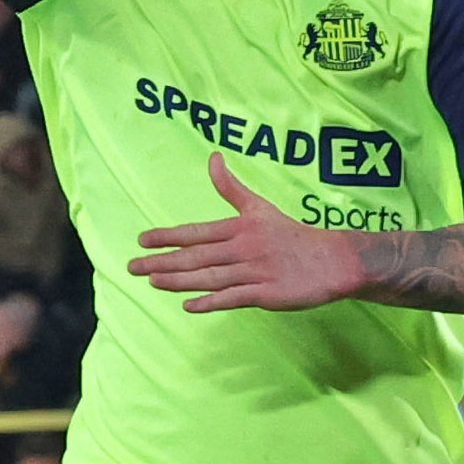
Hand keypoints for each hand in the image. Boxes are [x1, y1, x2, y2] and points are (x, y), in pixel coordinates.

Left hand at [130, 154, 361, 312]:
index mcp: (240, 227)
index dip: (168, 236)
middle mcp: (244, 248)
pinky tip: (188, 306)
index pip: (197, 231)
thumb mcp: (259, 207)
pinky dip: (210, 302)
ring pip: (210, 277)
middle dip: (162, 260)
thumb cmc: (290, 235)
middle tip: (132, 266)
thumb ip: (231, 187)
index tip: (142, 240)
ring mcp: (255, 271)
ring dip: (179, 280)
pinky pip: (233, 298)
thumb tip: (213, 157)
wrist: (331, 261)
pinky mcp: (266, 293)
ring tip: (152, 281)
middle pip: (196, 255)